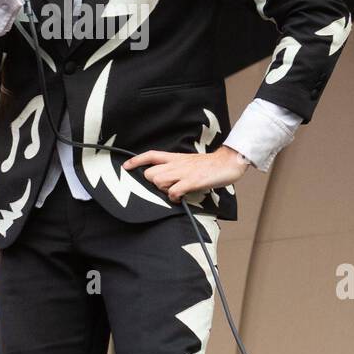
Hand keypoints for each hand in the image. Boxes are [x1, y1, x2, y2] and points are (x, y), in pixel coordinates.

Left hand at [121, 146, 249, 202]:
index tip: (126, 167)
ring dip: (163, 191)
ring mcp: (183, 172)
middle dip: (154, 184)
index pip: (151, 155)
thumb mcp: (188, 162)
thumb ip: (176, 168)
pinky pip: (173, 192)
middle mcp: (176, 163)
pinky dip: (174, 198)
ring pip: (158, 182)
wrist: (228, 162)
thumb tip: (165, 179)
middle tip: (166, 187)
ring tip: (175, 192)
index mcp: (175, 157)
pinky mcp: (192, 181)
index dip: (136, 161)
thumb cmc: (209, 165)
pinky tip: (180, 198)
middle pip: (150, 174)